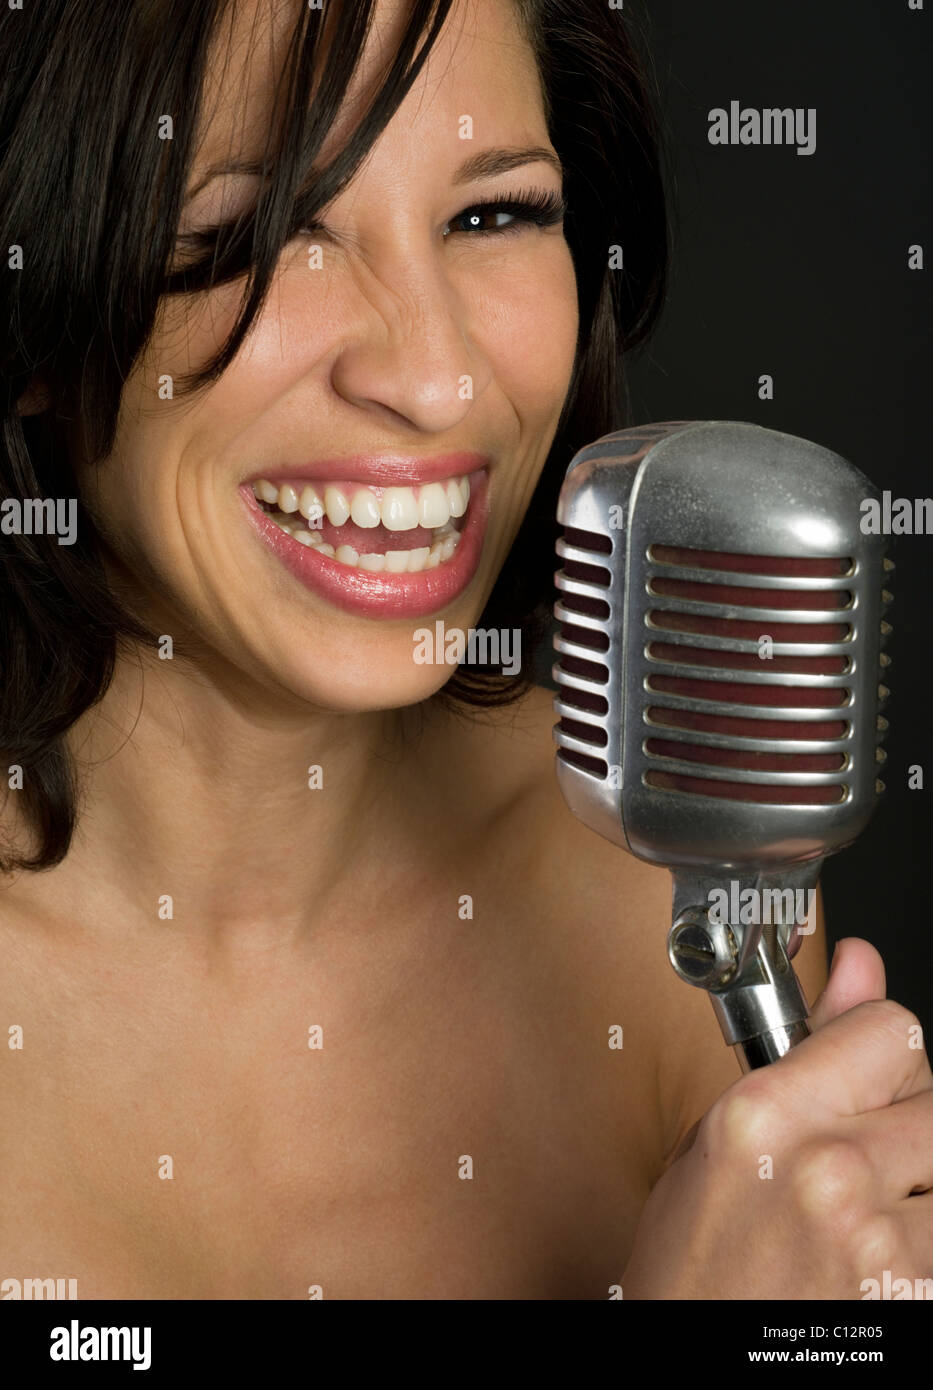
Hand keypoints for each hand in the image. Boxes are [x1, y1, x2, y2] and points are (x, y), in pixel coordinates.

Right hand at [621, 938, 932, 1298]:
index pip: (894, 1030)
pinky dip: (921, 1237)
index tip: (862, 1075)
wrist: (697, 1365)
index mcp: (768, 1115)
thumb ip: (810, 1046)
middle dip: (907, 1117)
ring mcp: (876, 1238)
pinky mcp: (911, 1292)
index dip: (880, 1051)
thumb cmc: (695, 1264)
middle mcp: (829, 1169)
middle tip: (859, 1153)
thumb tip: (863, 962)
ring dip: (922, 1181)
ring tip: (864, 1208)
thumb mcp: (725, 1137)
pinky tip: (872, 1252)